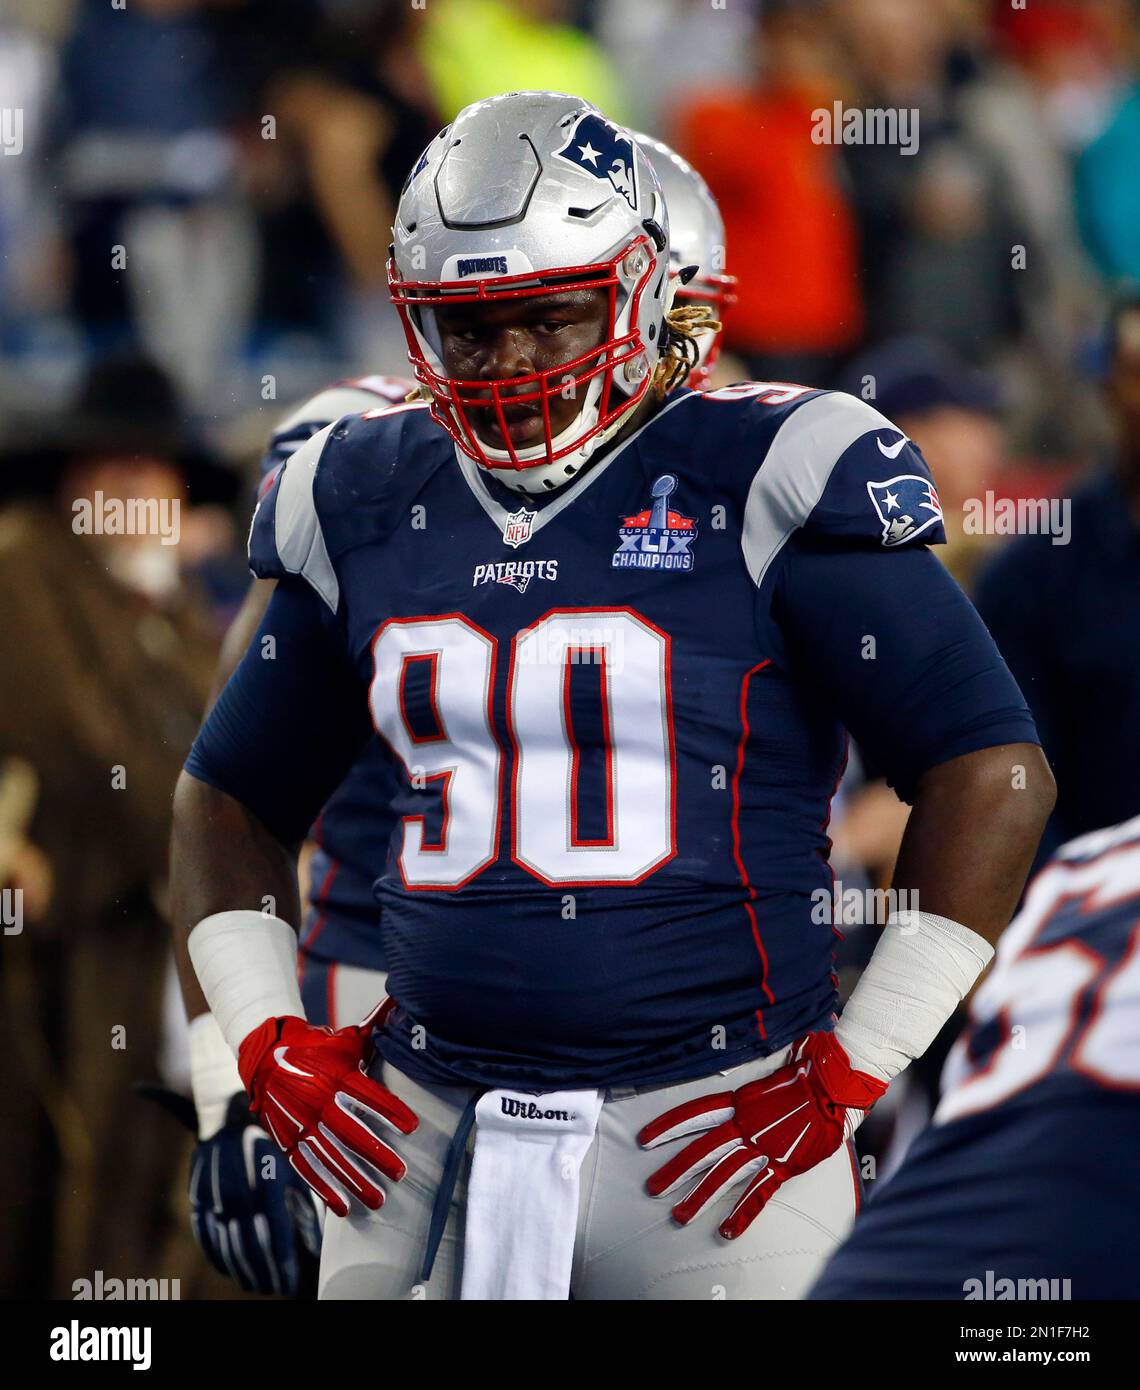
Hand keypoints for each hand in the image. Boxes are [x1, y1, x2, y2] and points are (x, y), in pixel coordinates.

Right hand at [189, 1092, 321, 1294]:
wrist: (230, 1112)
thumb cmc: (274, 1138)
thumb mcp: (297, 1162)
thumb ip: (307, 1201)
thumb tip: (314, 1244)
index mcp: (265, 1179)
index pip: (275, 1234)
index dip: (282, 1263)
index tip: (291, 1284)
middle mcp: (236, 1190)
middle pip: (250, 1245)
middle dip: (264, 1273)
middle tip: (276, 1290)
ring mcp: (212, 1195)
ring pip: (226, 1245)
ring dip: (242, 1271)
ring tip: (258, 1286)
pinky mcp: (196, 1197)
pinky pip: (205, 1236)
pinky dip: (217, 1257)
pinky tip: (230, 1270)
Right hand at [238, 1015, 417, 1217]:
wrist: (266, 1054)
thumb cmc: (318, 1046)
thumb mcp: (346, 1038)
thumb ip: (376, 1027)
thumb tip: (401, 1000)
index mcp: (335, 1075)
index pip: (367, 1095)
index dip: (390, 1111)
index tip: (413, 1128)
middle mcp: (317, 1100)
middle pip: (350, 1132)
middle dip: (376, 1154)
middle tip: (400, 1173)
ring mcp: (299, 1122)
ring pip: (329, 1155)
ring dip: (354, 1179)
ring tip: (378, 1200)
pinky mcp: (286, 1138)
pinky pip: (306, 1166)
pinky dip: (323, 1187)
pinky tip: (341, 1206)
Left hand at [638, 1032, 886, 1238]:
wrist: (838, 1084)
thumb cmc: (807, 1071)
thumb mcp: (768, 1071)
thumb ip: (750, 1083)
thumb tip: (736, 1082)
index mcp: (740, 1102)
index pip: (695, 1114)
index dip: (669, 1127)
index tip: (645, 1138)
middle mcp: (746, 1127)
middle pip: (702, 1151)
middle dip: (675, 1171)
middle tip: (652, 1188)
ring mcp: (764, 1148)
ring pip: (724, 1177)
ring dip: (700, 1198)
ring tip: (679, 1216)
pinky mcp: (784, 1166)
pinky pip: (759, 1194)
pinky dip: (742, 1214)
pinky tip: (726, 1231)